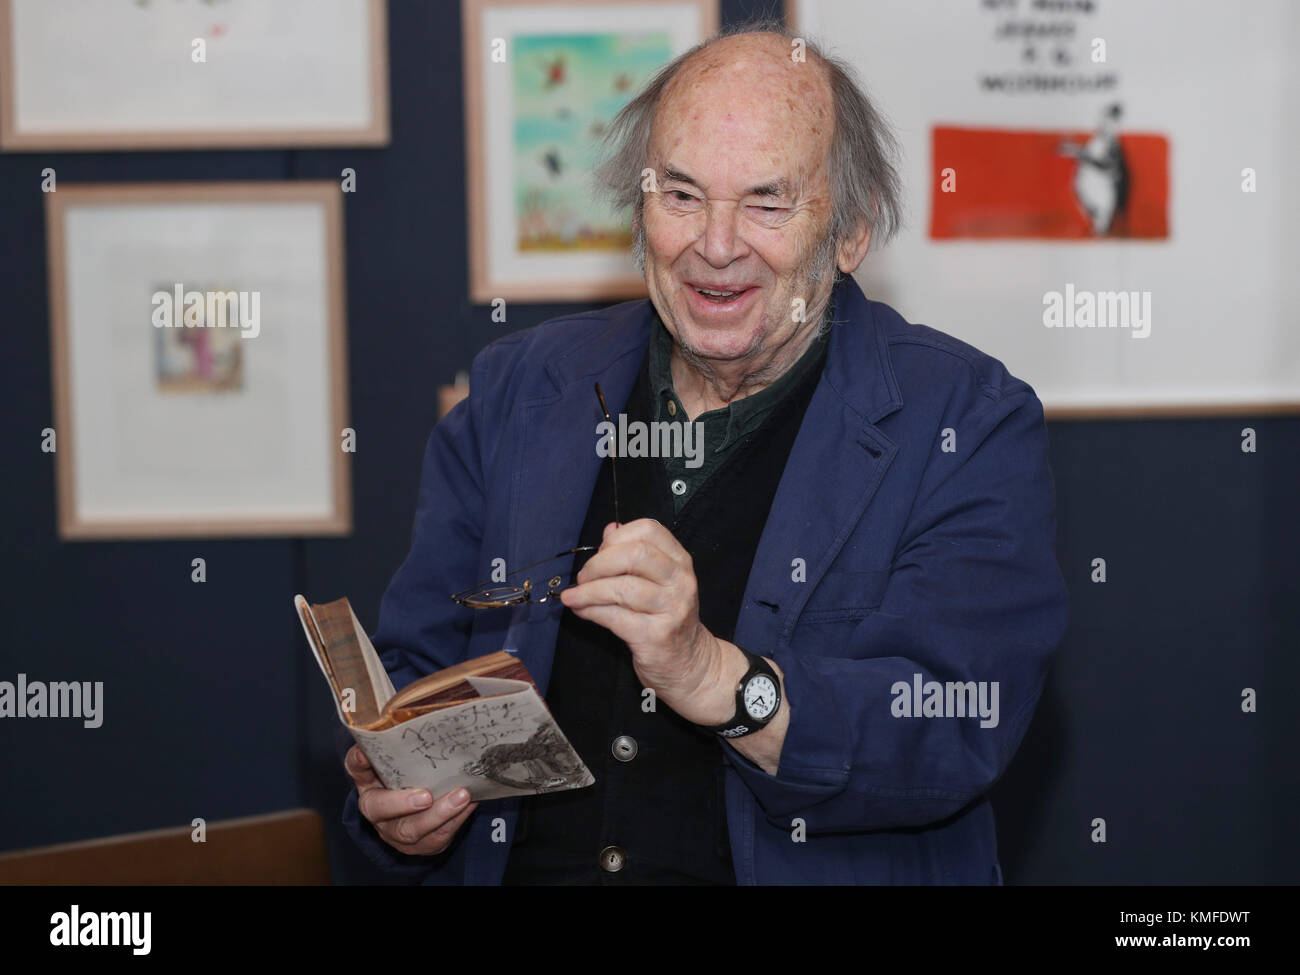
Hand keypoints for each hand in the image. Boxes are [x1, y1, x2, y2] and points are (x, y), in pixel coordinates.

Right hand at [345, 745, 477, 855]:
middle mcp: (377, 810)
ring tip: (461, 796)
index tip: (366, 753)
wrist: (418, 813)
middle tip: (425, 796)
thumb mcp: (403, 761)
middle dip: (403, 803)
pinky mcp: (421, 843)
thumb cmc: (411, 777)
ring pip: (412, 829)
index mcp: (368, 783)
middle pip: (379, 809)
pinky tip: (469, 803)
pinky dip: (456, 820)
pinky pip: (437, 837)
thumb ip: (406, 744)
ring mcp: (396, 832)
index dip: (359, 762)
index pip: (356, 769)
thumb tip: (417, 720)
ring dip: (439, 813)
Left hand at [559, 518, 740, 726]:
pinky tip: (581, 611)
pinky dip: (591, 611)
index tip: (601, 553)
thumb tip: (609, 530)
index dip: (617, 538)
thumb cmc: (666, 620)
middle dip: (599, 564)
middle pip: (634, 554)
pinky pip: (615, 617)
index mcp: (680, 562)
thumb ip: (635, 555)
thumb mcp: (658, 582)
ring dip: (589, 591)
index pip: (648, 530)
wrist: (690, 665)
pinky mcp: (657, 636)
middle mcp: (681, 581)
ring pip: (622, 588)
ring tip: (573, 597)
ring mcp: (672, 609)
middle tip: (583, 577)